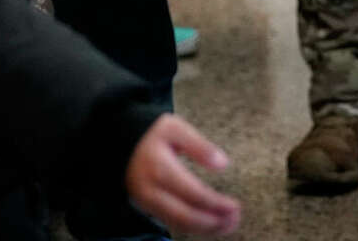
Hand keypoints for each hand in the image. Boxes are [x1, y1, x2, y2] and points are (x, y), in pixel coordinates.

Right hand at [125, 114, 240, 235]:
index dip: (216, 204)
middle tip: (235, 220)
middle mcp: (151, 191)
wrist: (121, 141)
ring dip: (205, 228)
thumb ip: (200, 146)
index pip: (193, 194)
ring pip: (178, 224)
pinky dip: (193, 226)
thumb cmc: (153, 133)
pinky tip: (210, 223)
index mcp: (161, 169)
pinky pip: (172, 222)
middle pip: (185, 216)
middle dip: (213, 222)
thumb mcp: (176, 128)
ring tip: (228, 225)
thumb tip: (223, 164)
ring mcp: (147, 202)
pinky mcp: (147, 207)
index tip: (235, 206)